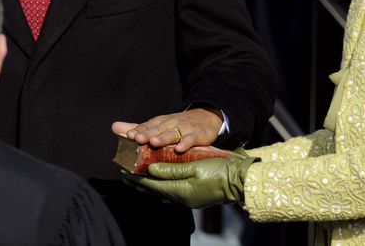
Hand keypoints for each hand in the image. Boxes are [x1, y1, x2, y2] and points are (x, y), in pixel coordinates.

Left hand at [112, 108, 222, 152]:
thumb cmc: (178, 125)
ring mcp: (183, 129)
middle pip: (157, 129)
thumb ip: (138, 128)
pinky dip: (185, 143)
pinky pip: (190, 139)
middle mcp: (170, 124)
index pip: (147, 126)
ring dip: (163, 138)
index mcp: (159, 123)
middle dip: (147, 134)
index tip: (129, 135)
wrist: (205, 118)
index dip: (138, 130)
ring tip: (154, 143)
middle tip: (137, 139)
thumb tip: (115, 127)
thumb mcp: (158, 125)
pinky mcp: (197, 135)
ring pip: (172, 134)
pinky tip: (179, 148)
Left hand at [124, 149, 257, 207]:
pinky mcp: (194, 196)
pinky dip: (162, 185)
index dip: (136, 178)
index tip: (123, 171)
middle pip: (155, 190)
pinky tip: (159, 183)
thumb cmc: (220, 171)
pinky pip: (172, 192)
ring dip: (149, 184)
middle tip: (124, 174)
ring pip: (162, 191)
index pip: (152, 185)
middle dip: (138, 182)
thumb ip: (172, 169)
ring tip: (137, 177)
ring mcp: (188, 198)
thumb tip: (151, 168)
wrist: (241, 180)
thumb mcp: (195, 166)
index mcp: (181, 191)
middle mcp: (182, 197)